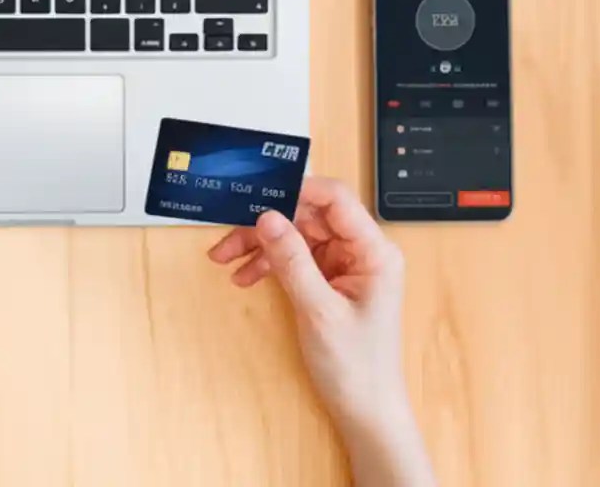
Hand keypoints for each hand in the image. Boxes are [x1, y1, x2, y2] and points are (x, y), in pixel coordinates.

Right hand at [208, 177, 433, 485]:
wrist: (365, 410)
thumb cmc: (355, 365)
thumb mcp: (319, 311)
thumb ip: (292, 260)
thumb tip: (266, 217)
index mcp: (374, 251)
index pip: (335, 199)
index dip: (297, 190)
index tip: (258, 194)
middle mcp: (361, 251)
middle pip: (308, 216)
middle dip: (267, 222)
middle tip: (228, 235)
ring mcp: (344, 265)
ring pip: (295, 235)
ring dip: (260, 244)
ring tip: (225, 258)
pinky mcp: (328, 281)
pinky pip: (294, 258)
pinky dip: (268, 263)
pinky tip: (245, 276)